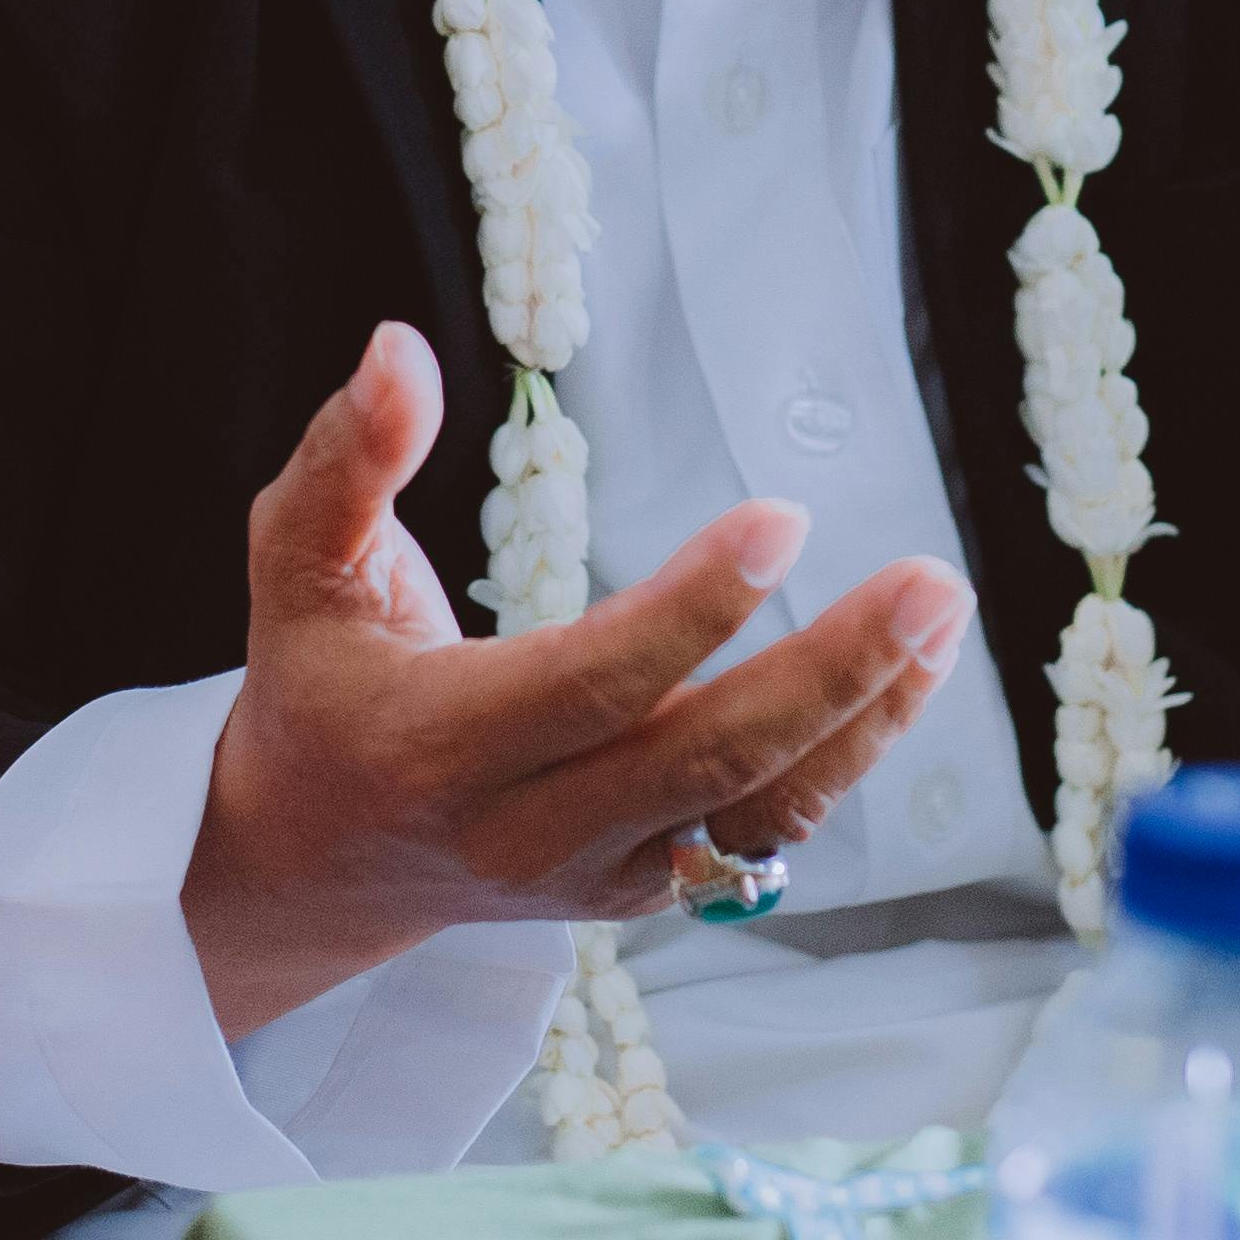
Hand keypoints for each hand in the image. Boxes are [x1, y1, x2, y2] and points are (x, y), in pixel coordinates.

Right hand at [183, 326, 978, 1035]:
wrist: (315, 860)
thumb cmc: (315, 686)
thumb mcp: (297, 566)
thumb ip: (346, 460)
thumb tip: (400, 349)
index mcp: (441, 747)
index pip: (594, 683)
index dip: (696, 607)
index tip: (784, 519)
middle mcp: (528, 831)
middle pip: (702, 760)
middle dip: (828, 673)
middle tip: (926, 581)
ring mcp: (597, 874)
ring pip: (756, 811)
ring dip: (865, 717)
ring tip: (942, 617)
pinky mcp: (646, 890)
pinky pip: (766, 832)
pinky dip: (848, 756)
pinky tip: (911, 675)